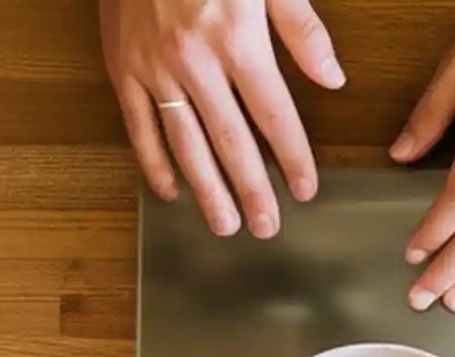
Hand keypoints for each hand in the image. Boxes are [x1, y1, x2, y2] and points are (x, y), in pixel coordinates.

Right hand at [99, 0, 345, 238]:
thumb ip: (303, 30)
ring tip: (225, 225)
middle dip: (252, 189)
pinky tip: (170, 191)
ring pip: (184, 142)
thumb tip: (334, 80)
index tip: (306, 190)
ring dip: (207, 189)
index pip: (274, 115)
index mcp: (237, 40)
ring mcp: (153, 67)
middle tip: (267, 228)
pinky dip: (153, 161)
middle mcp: (195, 61)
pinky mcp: (120, 64)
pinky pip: (137, 124)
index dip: (293, 157)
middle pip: (230, 140)